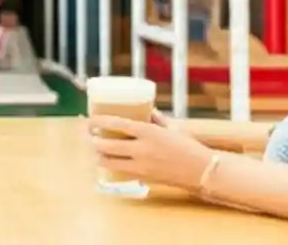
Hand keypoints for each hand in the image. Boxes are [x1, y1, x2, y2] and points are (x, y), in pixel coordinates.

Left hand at [88, 112, 214, 191]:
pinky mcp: (142, 177)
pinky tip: (107, 160)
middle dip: (92, 140)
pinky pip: (119, 172)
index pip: (117, 125)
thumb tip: (146, 110)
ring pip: (109, 162)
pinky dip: (110, 166)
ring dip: (98, 155)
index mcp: (149, 132)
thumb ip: (157, 118)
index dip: (100, 122)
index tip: (90, 119)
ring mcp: (141, 166)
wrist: (200, 171)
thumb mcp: (173, 127)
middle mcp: (142, 149)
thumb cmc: (189, 146)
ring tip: (94, 148)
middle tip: (87, 134)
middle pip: (107, 146)